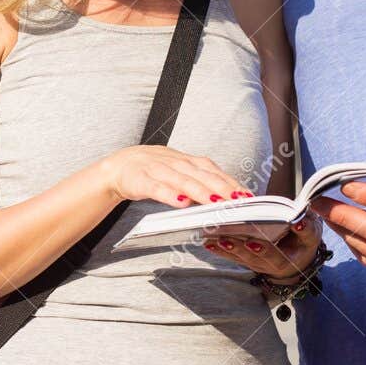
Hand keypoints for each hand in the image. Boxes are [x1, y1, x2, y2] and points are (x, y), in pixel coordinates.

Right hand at [100, 146, 254, 207]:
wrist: (118, 166)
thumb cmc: (154, 171)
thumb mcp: (179, 173)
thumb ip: (200, 182)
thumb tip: (228, 197)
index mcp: (186, 161)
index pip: (212, 170)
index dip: (230, 182)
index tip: (247, 196)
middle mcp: (174, 162)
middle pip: (202, 174)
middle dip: (222, 187)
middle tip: (239, 201)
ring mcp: (157, 170)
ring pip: (182, 180)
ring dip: (201, 191)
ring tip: (216, 202)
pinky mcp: (140, 180)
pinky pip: (156, 188)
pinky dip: (169, 195)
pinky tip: (181, 204)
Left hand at [203, 213, 323, 282]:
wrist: (297, 256)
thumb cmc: (304, 240)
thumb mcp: (312, 234)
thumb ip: (306, 228)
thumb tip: (298, 221)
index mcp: (289, 259)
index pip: (278, 256)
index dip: (266, 250)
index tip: (253, 242)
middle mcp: (272, 266)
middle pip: (255, 259)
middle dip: (239, 249)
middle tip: (225, 240)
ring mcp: (259, 264)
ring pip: (242, 258)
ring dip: (227, 249)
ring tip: (214, 239)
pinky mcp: (248, 261)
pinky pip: (233, 257)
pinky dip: (220, 250)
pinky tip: (209, 242)